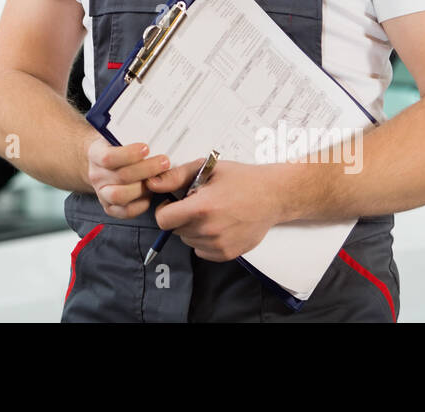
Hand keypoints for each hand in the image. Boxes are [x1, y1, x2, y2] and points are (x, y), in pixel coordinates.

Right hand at [84, 137, 169, 218]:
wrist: (102, 162)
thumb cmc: (116, 146)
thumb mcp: (118, 135)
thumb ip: (130, 135)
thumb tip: (156, 134)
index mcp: (95, 154)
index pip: (108, 157)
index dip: (129, 154)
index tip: (146, 147)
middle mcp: (96, 175)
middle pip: (121, 177)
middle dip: (146, 169)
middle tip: (164, 161)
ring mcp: (102, 193)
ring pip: (121, 196)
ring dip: (144, 187)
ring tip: (159, 177)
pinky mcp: (110, 207)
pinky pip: (126, 211)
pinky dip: (141, 204)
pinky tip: (151, 192)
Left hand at [149, 159, 286, 261]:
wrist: (272, 196)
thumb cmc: (242, 180)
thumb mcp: (206, 169)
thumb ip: (176, 176)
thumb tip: (152, 183)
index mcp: (202, 208)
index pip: (163, 220)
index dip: (165, 209)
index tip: (174, 202)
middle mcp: (209, 230)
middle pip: (175, 230)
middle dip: (181, 217)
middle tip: (199, 203)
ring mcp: (219, 245)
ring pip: (188, 240)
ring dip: (193, 228)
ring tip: (212, 212)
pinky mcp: (227, 254)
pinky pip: (201, 250)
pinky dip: (204, 239)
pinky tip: (218, 224)